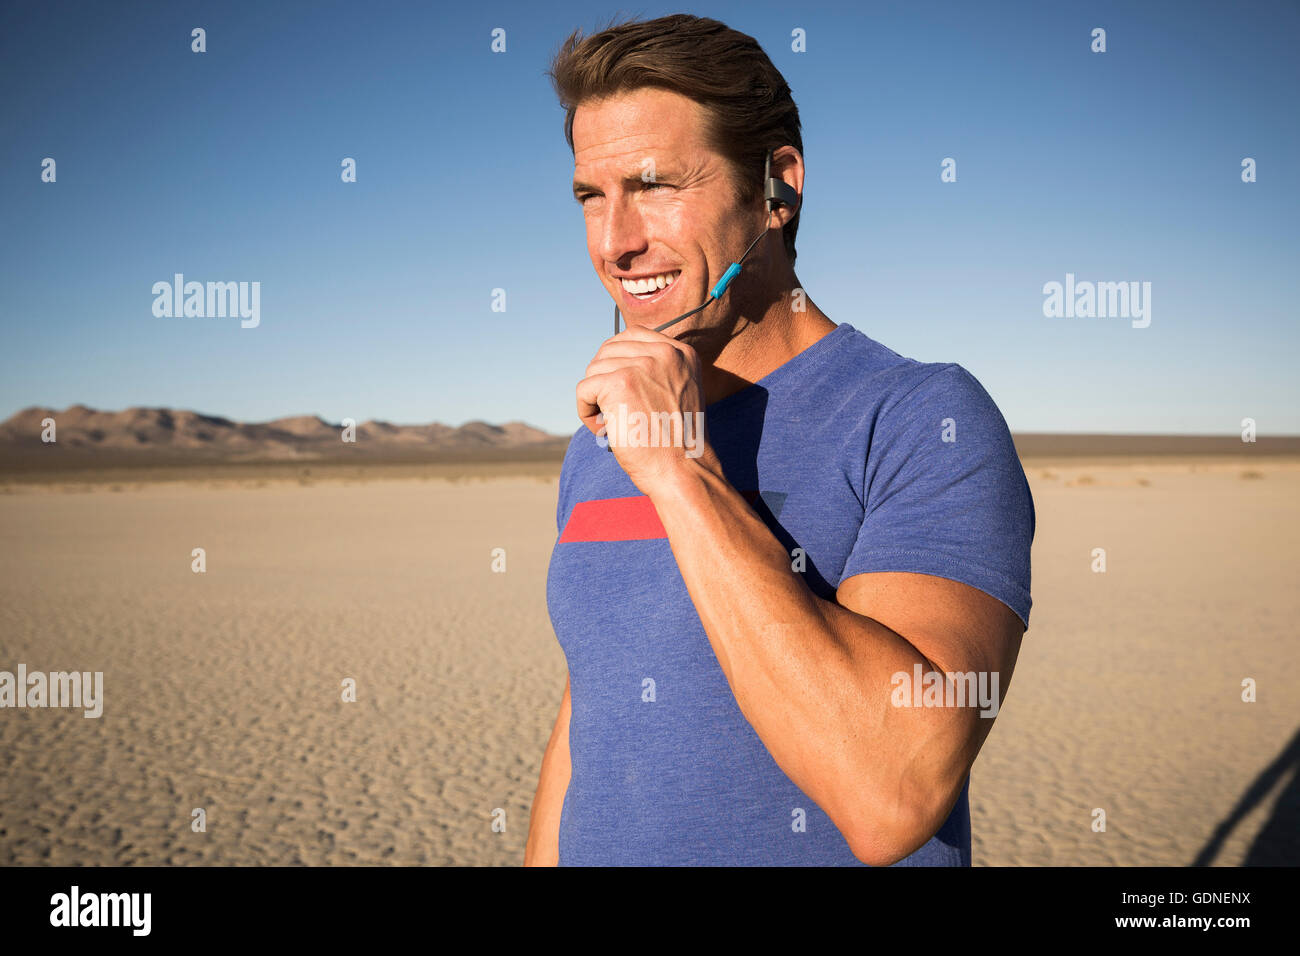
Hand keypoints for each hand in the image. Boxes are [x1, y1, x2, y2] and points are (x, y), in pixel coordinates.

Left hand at [575, 324, 719, 495]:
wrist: (683, 470)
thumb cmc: (676, 443)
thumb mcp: (678, 393)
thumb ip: (656, 371)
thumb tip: (611, 361)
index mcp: (681, 353)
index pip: (632, 336)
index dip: (616, 361)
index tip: (619, 391)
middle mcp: (664, 352)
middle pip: (608, 351)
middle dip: (603, 382)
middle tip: (615, 413)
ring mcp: (641, 365)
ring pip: (594, 370)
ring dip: (595, 400)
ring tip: (614, 426)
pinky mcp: (619, 383)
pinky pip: (583, 389)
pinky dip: (586, 412)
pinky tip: (604, 430)